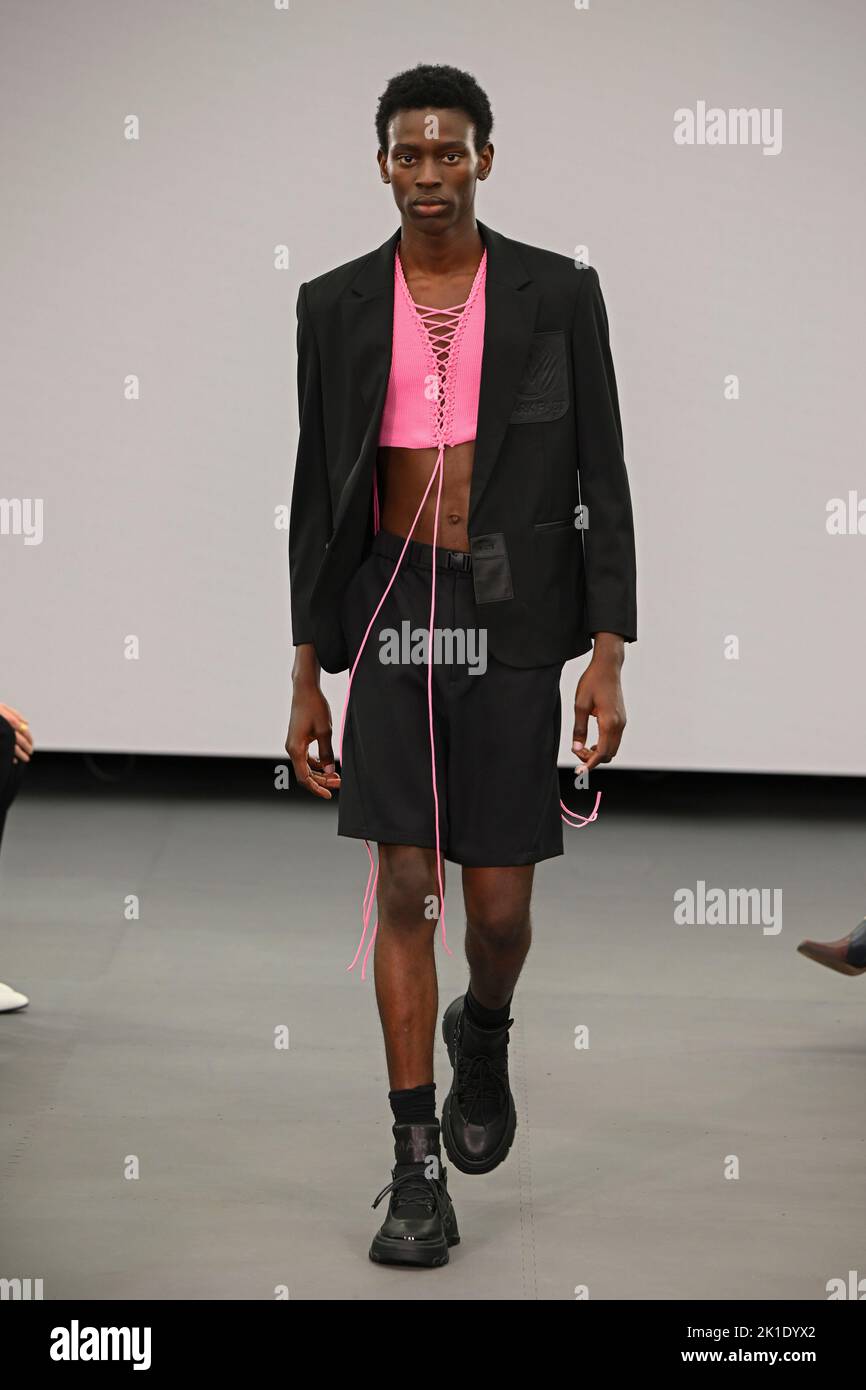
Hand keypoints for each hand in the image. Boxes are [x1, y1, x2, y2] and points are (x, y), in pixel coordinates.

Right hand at [0, 703, 33, 763]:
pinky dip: (12, 757)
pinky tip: (15, 760)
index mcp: (11, 721)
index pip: (25, 732)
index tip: (31, 743)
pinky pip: (6, 752)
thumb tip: (27, 723)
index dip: (30, 739)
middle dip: (28, 748)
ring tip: (26, 758)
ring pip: (15, 749)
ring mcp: (3, 737)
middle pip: (22, 741)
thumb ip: (15, 714)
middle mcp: (8, 729)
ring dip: (22, 755)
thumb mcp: (2, 708)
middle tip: (30, 751)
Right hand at [286, 685, 340, 798]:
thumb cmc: (314, 707)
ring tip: (336, 775)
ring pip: (306, 766)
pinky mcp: (298, 740)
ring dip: (320, 772)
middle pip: (305, 774)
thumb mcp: (325, 731)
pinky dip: (317, 763)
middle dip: (321, 781)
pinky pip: (307, 758)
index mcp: (295, 749)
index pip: (304, 777)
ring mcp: (294, 744)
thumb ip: (327, 753)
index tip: (329, 794)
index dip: (316, 788)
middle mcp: (291, 748)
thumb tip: (330, 772)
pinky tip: (328, 764)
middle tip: (339, 783)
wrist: (305, 690)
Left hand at [572, 640, 625, 772]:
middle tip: (576, 751)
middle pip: (609, 754)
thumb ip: (579, 729)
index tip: (579, 771)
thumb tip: (576, 748)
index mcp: (609, 722)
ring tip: (581, 746)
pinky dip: (603, 746)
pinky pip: (614, 740)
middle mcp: (619, 725)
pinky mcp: (621, 719)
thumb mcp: (580, 705)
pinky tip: (591, 742)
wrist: (608, 667)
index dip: (589, 764)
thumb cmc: (592, 682)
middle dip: (592, 759)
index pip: (602, 753)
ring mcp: (622, 722)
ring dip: (598, 753)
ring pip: (613, 749)